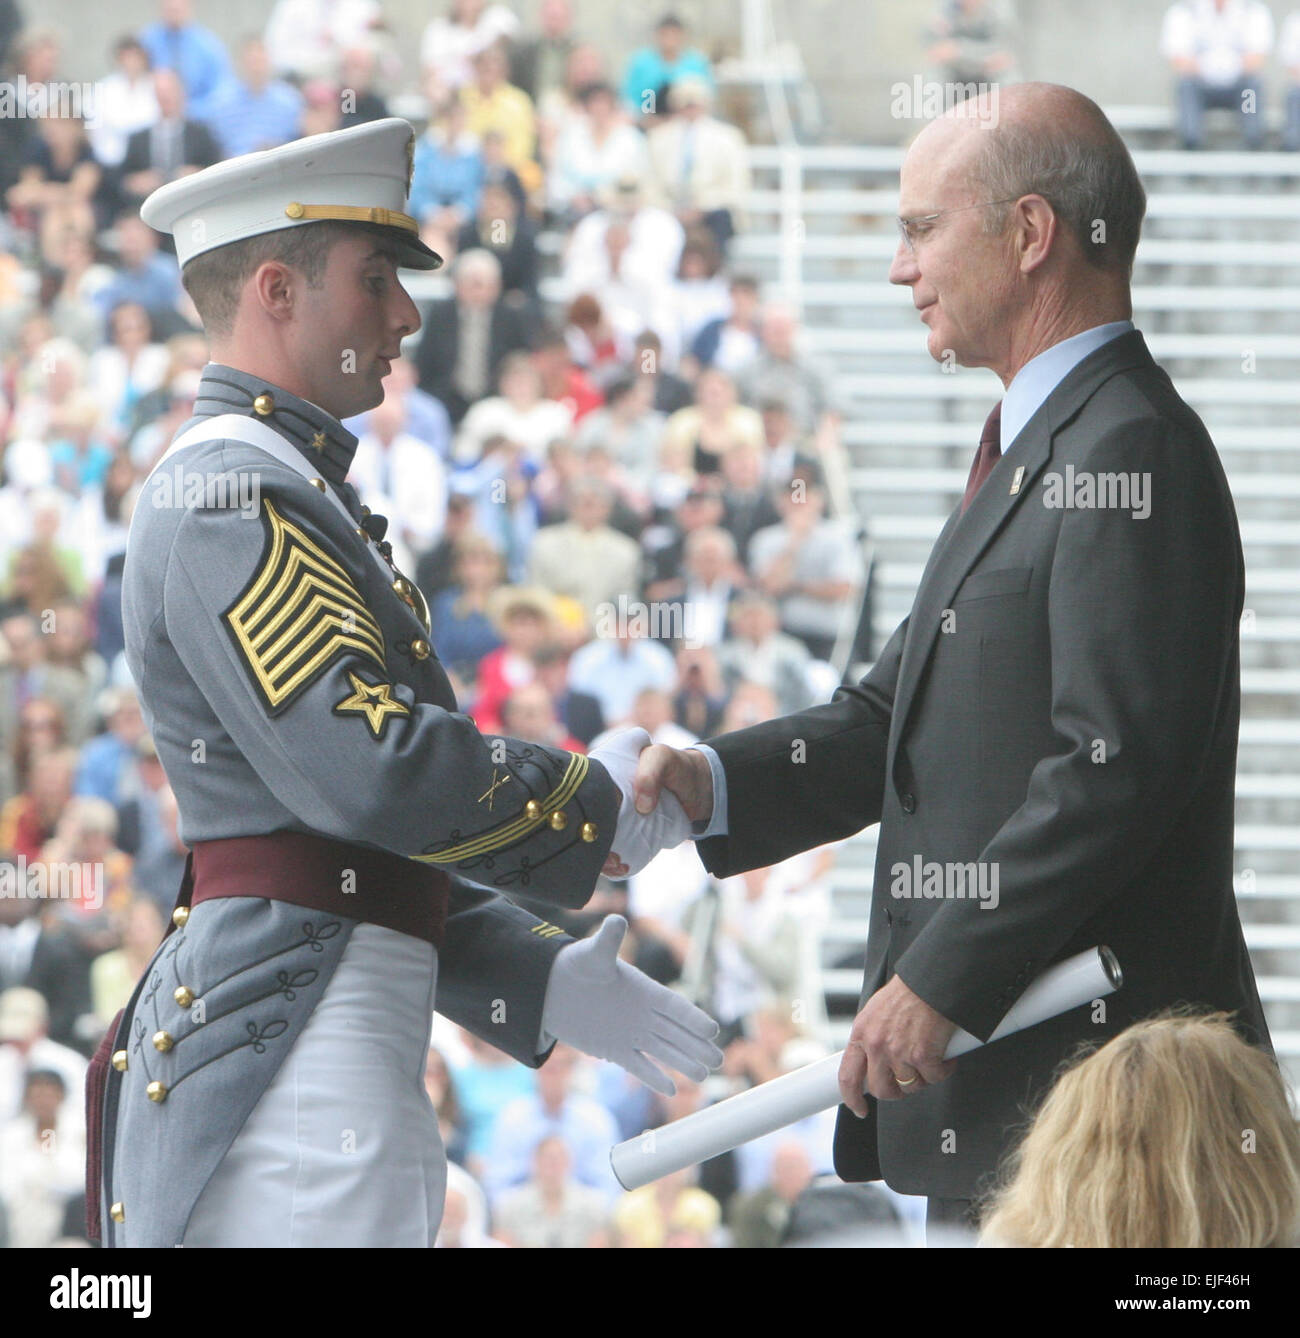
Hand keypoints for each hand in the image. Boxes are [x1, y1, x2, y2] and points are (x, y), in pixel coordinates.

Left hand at [540, 915, 722, 1093]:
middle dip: (697, 1046)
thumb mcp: (593, 953)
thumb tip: (616, 920)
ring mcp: (631, 1033)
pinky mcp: (615, 1049)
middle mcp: (643, 1013)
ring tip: (704, 1076)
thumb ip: (609, 940)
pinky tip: (672, 1090)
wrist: (554, 989)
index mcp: (644, 990)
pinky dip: (654, 1077)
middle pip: (676, 1032)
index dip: (693, 1018)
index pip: (674, 1006)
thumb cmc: (577, 965)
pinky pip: (639, 1065)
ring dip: (683, 1063)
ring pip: (663, 1051)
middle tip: (718, 1060)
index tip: (712, 1030)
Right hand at [590, 727, 694, 878]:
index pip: (582, 793)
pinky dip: (612, 861)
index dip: (583, 812)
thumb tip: (641, 807)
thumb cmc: (675, 766)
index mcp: (603, 773)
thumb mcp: (662, 758)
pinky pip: (613, 849)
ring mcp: (614, 818)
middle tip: (608, 856)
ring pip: (597, 839)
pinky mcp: (626, 834)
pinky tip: (620, 868)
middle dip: (591, 841)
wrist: (698, 787)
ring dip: (601, 855)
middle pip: (586, 822)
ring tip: (615, 864)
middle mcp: (602, 796)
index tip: (596, 829)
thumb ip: (650, 775)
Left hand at [837, 974, 957, 1115]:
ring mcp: (899, 1051)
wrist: (931, 981)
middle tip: (908, 1079)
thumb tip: (872, 1062)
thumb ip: (871, 1037)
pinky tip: (946, 1055)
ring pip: (909, 1086)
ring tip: (929, 1059)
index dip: (851, 1098)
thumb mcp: (876, 1012)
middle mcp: (876, 1045)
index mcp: (861, 1033)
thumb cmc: (908, 993)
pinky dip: (943, 1069)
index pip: (847, 1076)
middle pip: (881, 1089)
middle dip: (896, 1091)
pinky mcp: (923, 1055)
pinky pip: (934, 1077)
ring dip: (922, 1078)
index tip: (859, 1109)